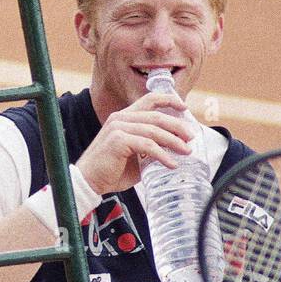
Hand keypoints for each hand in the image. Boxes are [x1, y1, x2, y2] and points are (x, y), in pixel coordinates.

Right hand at [75, 92, 194, 193]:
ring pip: (154, 130)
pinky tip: (171, 164)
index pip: (149, 99)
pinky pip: (147, 145)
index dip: (169, 100)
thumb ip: (151, 149)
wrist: (89, 182)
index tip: (184, 106)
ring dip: (173, 141)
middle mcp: (120, 118)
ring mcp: (118, 128)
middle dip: (177, 126)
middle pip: (156, 116)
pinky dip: (162, 155)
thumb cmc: (111, 170)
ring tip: (186, 151)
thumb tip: (174, 150)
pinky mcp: (118, 140)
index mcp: (124, 117)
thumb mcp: (136, 156)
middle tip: (190, 138)